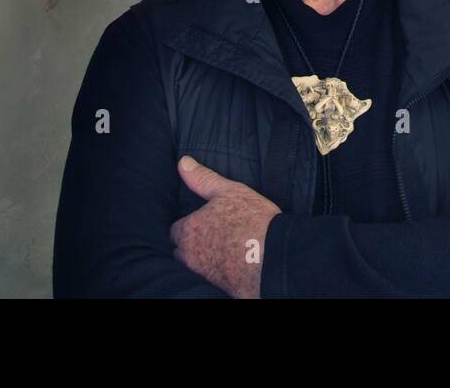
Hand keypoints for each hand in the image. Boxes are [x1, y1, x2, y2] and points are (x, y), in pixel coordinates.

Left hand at [170, 155, 279, 298]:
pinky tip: (229, 267)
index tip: (200, 223)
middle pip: (180, 252)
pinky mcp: (218, 288)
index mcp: (189, 230)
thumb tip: (183, 162)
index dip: (187, 226)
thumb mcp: (229, 191)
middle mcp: (190, 256)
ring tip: (219, 253)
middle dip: (189, 246)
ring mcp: (203, 275)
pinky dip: (216, 273)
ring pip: (193, 268)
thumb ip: (203, 178)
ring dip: (201, 261)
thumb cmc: (252, 220)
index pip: (175, 231)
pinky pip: (209, 280)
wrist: (274, 256)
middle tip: (209, 238)